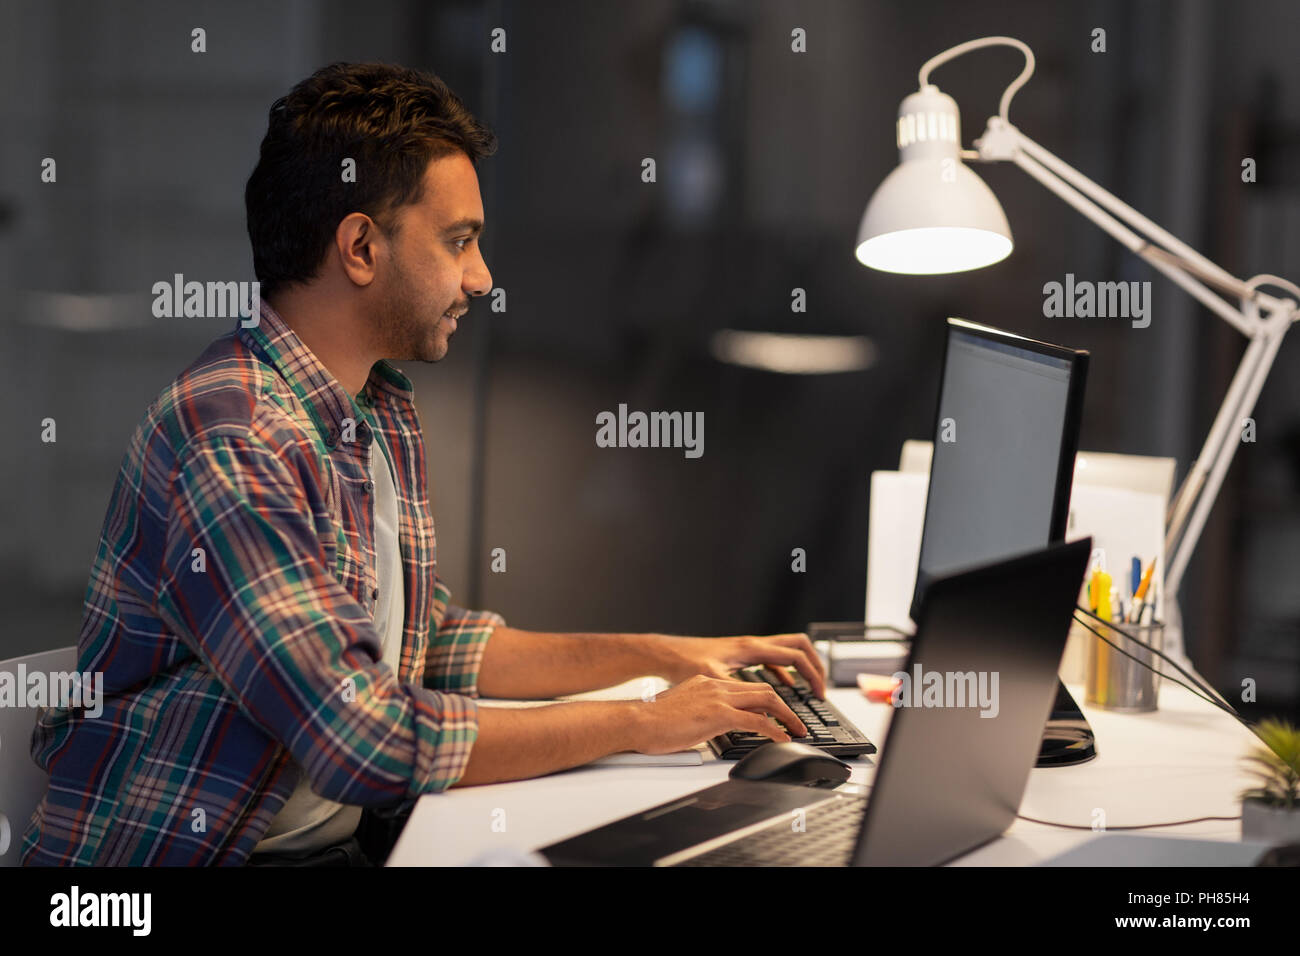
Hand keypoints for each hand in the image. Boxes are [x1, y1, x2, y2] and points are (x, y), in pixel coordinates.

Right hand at [631, 675, 807, 754]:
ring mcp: (719, 698)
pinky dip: (775, 730)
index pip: (746, 687)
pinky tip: (782, 739)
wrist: (636, 721)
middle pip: (762, 689)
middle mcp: (715, 685)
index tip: (775, 712)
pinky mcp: (719, 715)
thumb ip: (700, 714)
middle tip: (795, 721)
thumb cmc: (651, 721)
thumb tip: (710, 729)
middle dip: (784, 705)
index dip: (765, 700)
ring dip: (787, 716)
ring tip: (797, 730)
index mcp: (706, 682)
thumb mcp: (682, 711)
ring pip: (766, 700)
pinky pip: (757, 721)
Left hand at [656, 633, 826, 697]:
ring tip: (809, 689)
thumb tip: (760, 711)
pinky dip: (784, 671)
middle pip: (799, 646)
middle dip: (816, 666)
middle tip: (821, 689)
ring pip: (787, 651)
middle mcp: (753, 644)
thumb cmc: (684, 662)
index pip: (795, 656)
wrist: (666, 654)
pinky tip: (784, 686)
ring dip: (802, 667)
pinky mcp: (741, 655)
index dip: (812, 676)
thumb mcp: (712, 679)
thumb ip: (738, 693)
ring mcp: (748, 648)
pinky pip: (772, 659)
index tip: (818, 696)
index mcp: (751, 648)